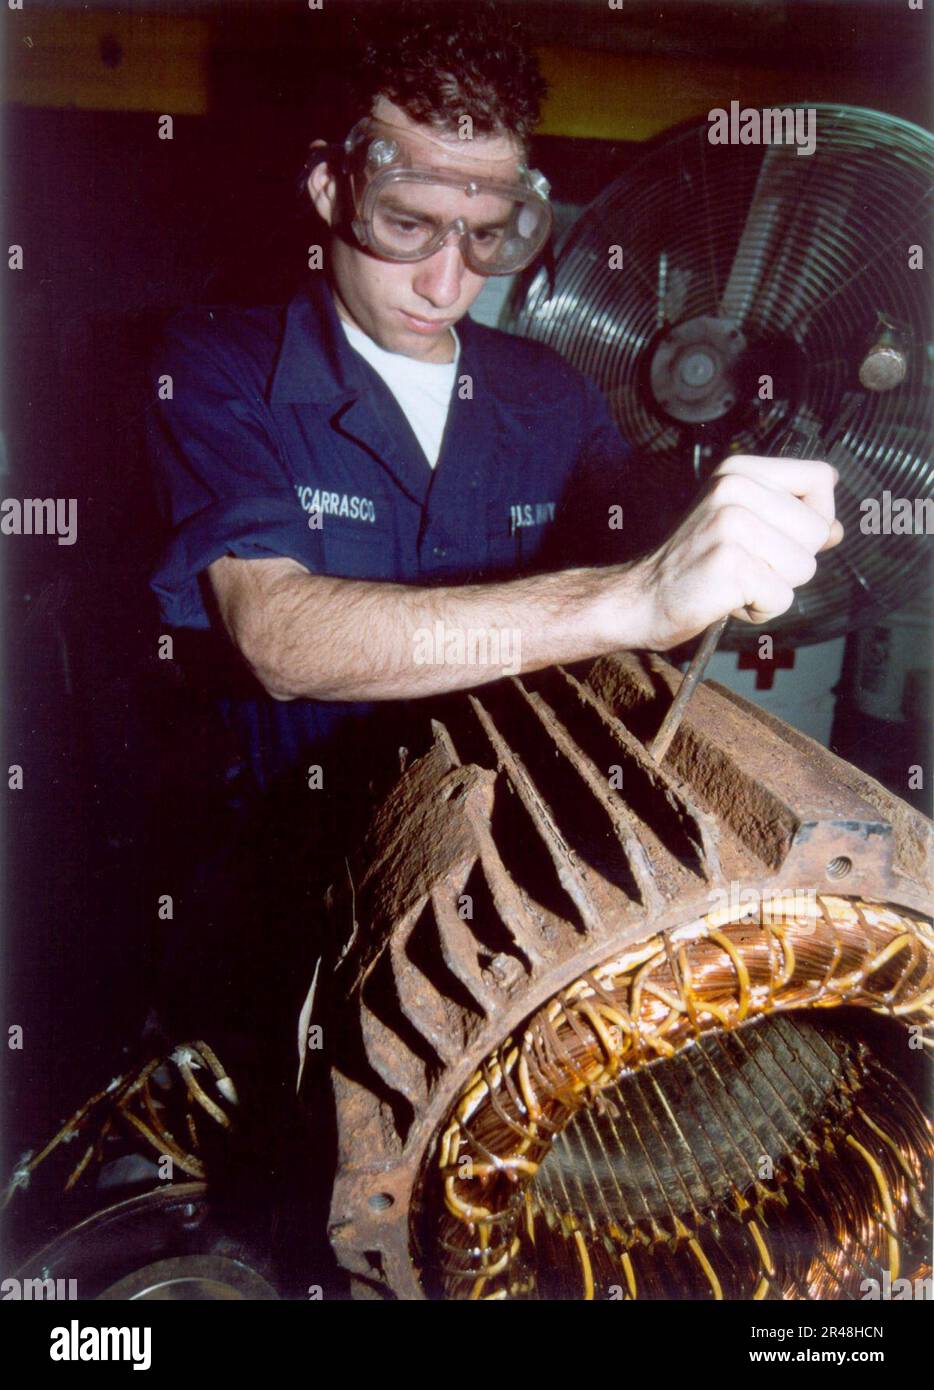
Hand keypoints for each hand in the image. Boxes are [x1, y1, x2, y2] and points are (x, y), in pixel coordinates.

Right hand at [629, 455, 842, 649]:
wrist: (640, 598)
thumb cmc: (694, 565)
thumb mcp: (740, 525)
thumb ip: (790, 521)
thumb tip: (835, 529)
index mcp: (739, 471)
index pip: (821, 478)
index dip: (816, 515)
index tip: (781, 536)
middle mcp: (735, 489)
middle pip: (818, 529)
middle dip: (793, 561)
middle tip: (748, 564)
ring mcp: (730, 525)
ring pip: (804, 567)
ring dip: (775, 587)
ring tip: (736, 582)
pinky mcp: (729, 564)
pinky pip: (782, 598)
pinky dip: (760, 610)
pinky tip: (728, 600)